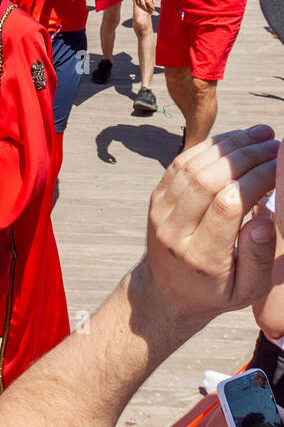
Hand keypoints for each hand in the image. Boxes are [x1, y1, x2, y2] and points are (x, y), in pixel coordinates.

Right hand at [134, 0, 157, 13]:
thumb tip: (155, 2)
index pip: (148, 2)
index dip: (150, 7)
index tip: (153, 9)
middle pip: (143, 4)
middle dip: (147, 9)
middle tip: (150, 11)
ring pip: (139, 3)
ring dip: (143, 7)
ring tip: (147, 9)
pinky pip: (136, 1)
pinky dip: (139, 4)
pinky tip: (143, 6)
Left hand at [135, 126, 279, 338]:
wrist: (167, 292)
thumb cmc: (216, 291)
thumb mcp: (247, 290)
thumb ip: (258, 257)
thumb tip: (265, 217)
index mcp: (200, 255)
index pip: (227, 205)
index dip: (256, 180)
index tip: (281, 166)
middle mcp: (173, 229)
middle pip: (207, 180)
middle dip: (245, 157)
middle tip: (276, 144)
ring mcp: (159, 211)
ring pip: (191, 166)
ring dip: (227, 146)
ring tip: (261, 134)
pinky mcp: (156, 198)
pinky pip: (179, 164)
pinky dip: (207, 148)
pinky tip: (234, 140)